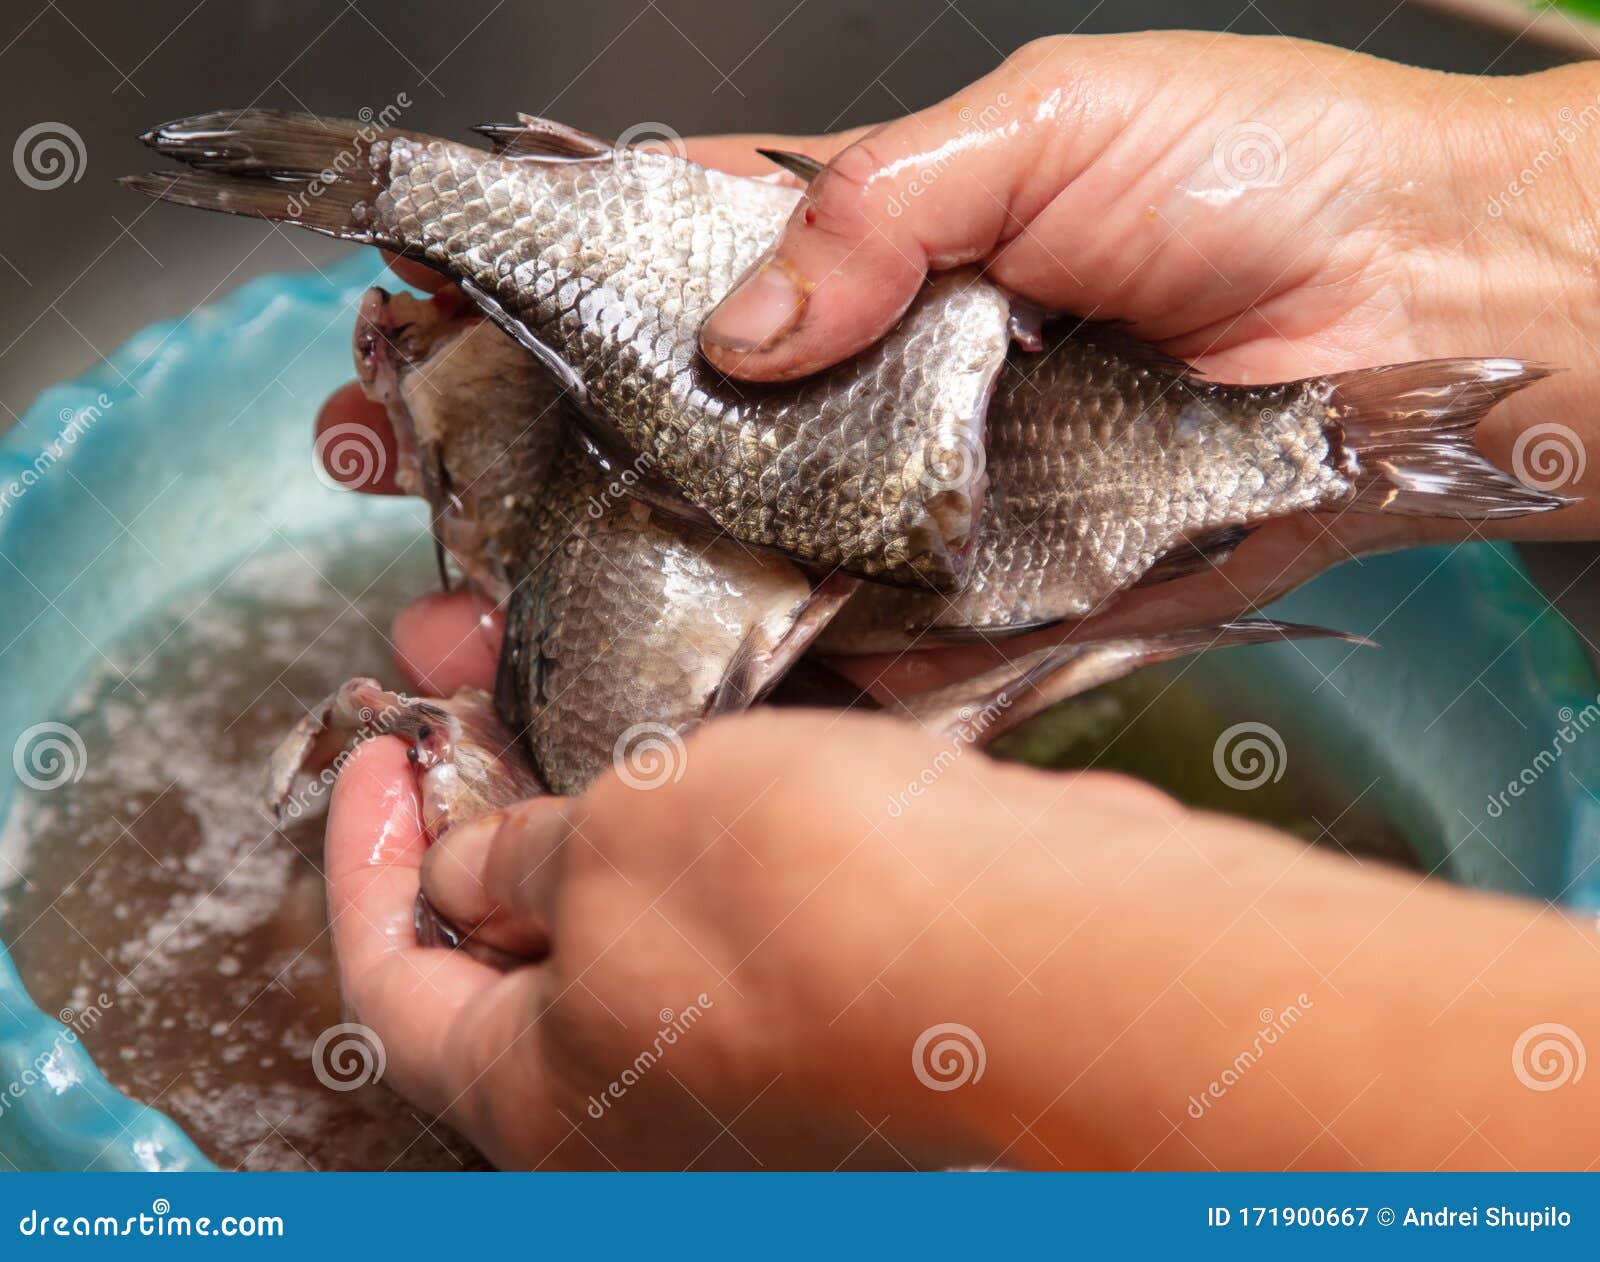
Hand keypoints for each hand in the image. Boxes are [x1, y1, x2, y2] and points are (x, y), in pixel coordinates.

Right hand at [318, 37, 1599, 695]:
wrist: (1421, 318)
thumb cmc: (1261, 177)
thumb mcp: (1045, 125)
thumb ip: (871, 208)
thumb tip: (744, 323)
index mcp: (856, 248)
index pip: (645, 268)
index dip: (520, 285)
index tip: (409, 302)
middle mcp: (853, 391)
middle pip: (634, 429)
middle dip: (489, 443)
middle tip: (383, 451)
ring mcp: (891, 511)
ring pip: (691, 559)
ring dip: (554, 583)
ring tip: (440, 605)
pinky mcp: (956, 612)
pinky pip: (813, 662)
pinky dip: (700, 689)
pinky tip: (587, 692)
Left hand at [326, 589, 1188, 1168]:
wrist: (1049, 951)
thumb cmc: (809, 914)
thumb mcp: (611, 844)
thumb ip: (517, 858)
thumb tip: (471, 875)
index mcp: (544, 1098)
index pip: (388, 989)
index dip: (359, 861)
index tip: (377, 752)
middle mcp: (645, 1100)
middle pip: (520, 954)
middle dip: (490, 809)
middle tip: (478, 690)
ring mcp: (753, 1050)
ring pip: (642, 916)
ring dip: (604, 800)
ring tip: (592, 687)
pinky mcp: (843, 993)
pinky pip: (743, 905)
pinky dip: (708, 824)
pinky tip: (717, 737)